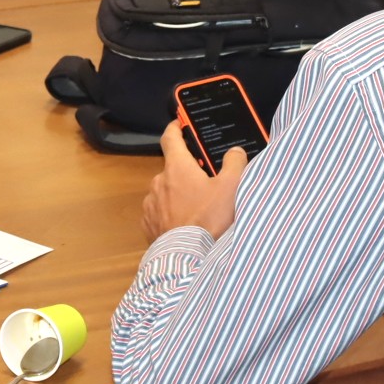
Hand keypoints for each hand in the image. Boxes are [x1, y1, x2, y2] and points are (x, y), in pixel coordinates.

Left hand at [144, 125, 245, 241]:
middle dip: (187, 173)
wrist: (189, 258)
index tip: (178, 124)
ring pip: (165, 192)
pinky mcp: (148, 225)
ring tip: (198, 211)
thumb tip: (235, 151)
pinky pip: (159, 213)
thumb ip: (235, 163)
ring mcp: (151, 205)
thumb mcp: (232, 187)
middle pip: (172, 169)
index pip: (171, 138)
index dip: (176, 128)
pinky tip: (186, 226)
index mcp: (177, 168)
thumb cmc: (209, 221)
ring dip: (178, 196)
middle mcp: (158, 182)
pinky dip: (171, 215)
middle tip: (205, 184)